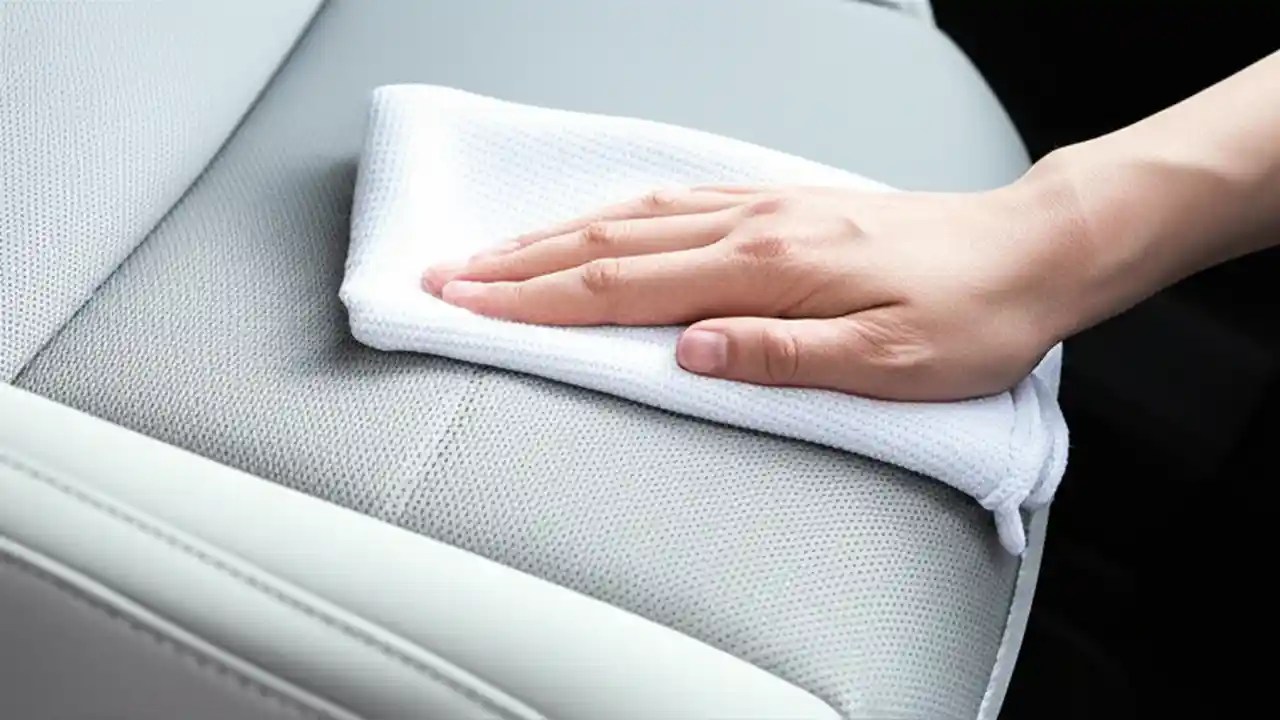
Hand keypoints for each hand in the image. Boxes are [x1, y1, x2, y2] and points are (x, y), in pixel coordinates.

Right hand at [421, 181, 1085, 400]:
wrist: (1030, 252)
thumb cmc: (971, 315)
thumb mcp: (889, 364)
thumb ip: (781, 358)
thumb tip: (690, 353)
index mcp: (767, 268)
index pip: (621, 287)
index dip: (535, 301)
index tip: (468, 305)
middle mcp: (752, 226)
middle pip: (605, 244)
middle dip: (516, 266)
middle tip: (446, 276)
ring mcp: (762, 208)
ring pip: (630, 216)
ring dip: (552, 234)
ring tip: (494, 252)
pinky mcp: (779, 206)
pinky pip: (673, 201)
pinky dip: (613, 212)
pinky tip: (593, 220)